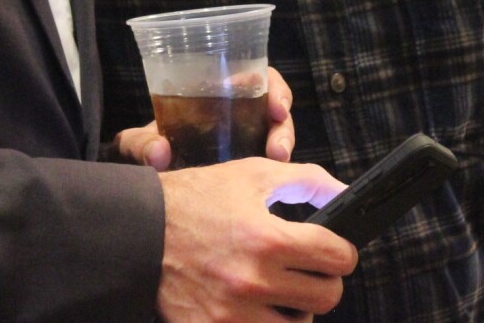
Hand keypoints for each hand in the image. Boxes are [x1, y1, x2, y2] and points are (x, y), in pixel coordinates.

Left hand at [115, 67, 296, 169]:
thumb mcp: (136, 145)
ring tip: (278, 161)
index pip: (253, 79)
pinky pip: (271, 166)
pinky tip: (274, 180)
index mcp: (214, 97)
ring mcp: (245, 142)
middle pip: (273, 109)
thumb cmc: (144, 151)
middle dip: (283, 126)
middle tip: (278, 149)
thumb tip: (160, 152)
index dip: (270, 86)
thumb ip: (140, 145)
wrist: (145, 186)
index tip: (275, 105)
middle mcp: (236, 116)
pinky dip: (278, 172)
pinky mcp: (248, 169)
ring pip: (277, 137)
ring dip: (284, 146)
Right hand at [157, 157, 355, 321]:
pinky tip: (254, 307)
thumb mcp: (250, 175)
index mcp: (267, 239)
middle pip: (327, 296)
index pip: (339, 257)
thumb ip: (305, 180)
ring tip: (279, 289)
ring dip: (296, 308)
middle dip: (323, 279)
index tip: (331, 247)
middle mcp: (254, 281)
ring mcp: (233, 315)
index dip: (341, 249)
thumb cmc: (195, 199)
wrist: (136, 231)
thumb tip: (346, 194)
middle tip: (306, 268)